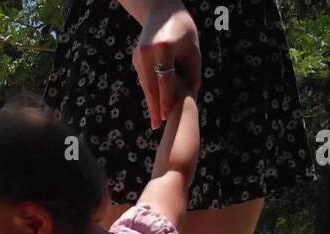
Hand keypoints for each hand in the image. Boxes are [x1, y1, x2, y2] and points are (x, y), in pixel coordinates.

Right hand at [131, 0, 201, 128]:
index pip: (165, 81)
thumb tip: (193, 95)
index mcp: (165, 49)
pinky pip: (144, 77)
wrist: (161, 11)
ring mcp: (139, 55)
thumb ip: (193, 72)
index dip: (166, 101)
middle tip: (156, 125)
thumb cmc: (184, 29)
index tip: (168, 117)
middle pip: (151, 87)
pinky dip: (149, 89)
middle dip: (155, 107)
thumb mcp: (193, 49)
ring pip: (146, 84)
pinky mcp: (136, 57)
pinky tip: (153, 102)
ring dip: (151, 101)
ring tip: (156, 118)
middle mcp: (148, 53)